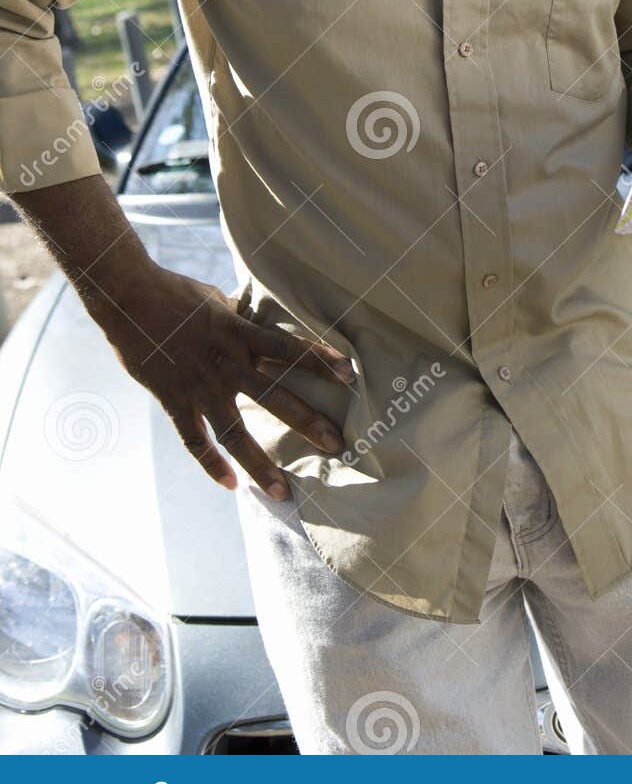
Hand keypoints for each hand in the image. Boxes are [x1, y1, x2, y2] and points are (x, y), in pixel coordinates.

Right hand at [99, 264, 356, 499]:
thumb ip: (240, 319)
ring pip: (236, 432)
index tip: (350, 375)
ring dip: (260, 465)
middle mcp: (226, 363)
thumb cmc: (175, 292)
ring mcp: (200, 386)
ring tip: (283, 491)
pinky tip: (229, 485)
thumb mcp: (218, 300)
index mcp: (240, 333)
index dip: (320, 360)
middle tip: (338, 446)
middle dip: (309, 422)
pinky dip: (211, 464)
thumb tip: (259, 319)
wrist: (128, 297)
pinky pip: (194, 440)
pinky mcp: (174, 400)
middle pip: (275, 397)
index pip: (289, 348)